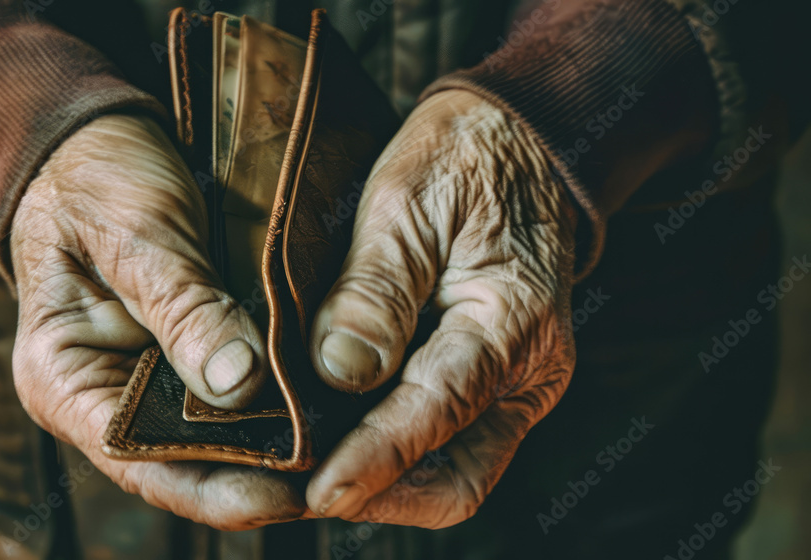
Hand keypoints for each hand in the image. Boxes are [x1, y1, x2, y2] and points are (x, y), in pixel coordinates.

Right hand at [9, 114, 304, 529]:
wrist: (97, 138)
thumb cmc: (95, 177)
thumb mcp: (136, 234)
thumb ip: (183, 309)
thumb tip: (238, 387)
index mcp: (65, 378)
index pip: (136, 459)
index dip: (213, 486)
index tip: (285, 491)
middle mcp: (108, 393)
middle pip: (186, 460)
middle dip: (259, 474)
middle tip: (339, 474)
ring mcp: (152, 375)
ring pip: (219, 433)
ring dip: (278, 443)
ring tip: (348, 448)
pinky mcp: (194, 350)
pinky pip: (240, 390)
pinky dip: (281, 401)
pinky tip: (332, 406)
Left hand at [306, 90, 577, 527]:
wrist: (517, 146)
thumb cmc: (461, 161)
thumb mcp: (407, 202)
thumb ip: (376, 290)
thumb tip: (338, 371)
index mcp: (512, 320)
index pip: (439, 411)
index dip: (376, 459)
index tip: (317, 489)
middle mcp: (527, 370)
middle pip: (460, 479)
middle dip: (382, 498)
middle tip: (302, 494)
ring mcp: (515, 384)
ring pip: (454, 472)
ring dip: (386, 487)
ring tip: (310, 477)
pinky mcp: (493, 384)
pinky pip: (449, 444)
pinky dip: (397, 457)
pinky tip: (342, 442)